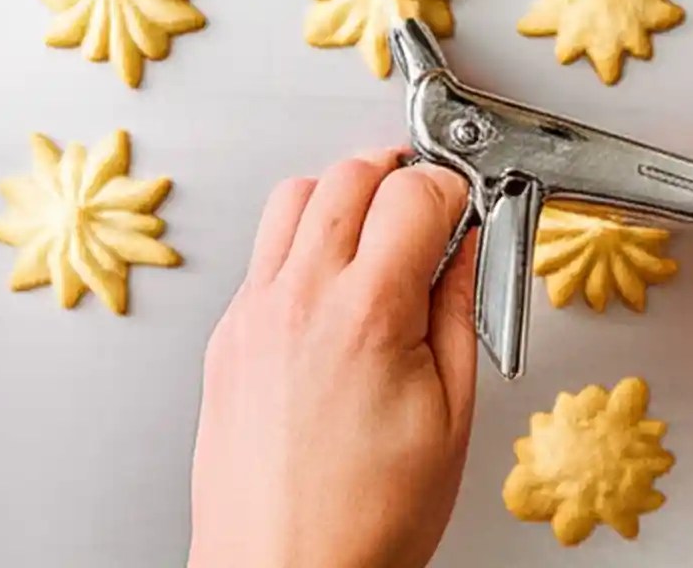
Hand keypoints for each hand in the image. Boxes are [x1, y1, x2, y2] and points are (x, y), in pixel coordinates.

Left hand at [187, 150, 477, 567]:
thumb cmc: (364, 521)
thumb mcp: (450, 415)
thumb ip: (458, 313)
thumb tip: (466, 252)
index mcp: (367, 316)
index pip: (412, 196)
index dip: (450, 188)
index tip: (465, 204)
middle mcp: (298, 301)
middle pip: (346, 176)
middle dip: (397, 172)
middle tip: (427, 199)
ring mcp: (252, 316)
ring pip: (291, 198)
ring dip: (342, 194)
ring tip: (378, 228)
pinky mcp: (227, 338)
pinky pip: (262, 255)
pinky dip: (301, 242)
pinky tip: (333, 281)